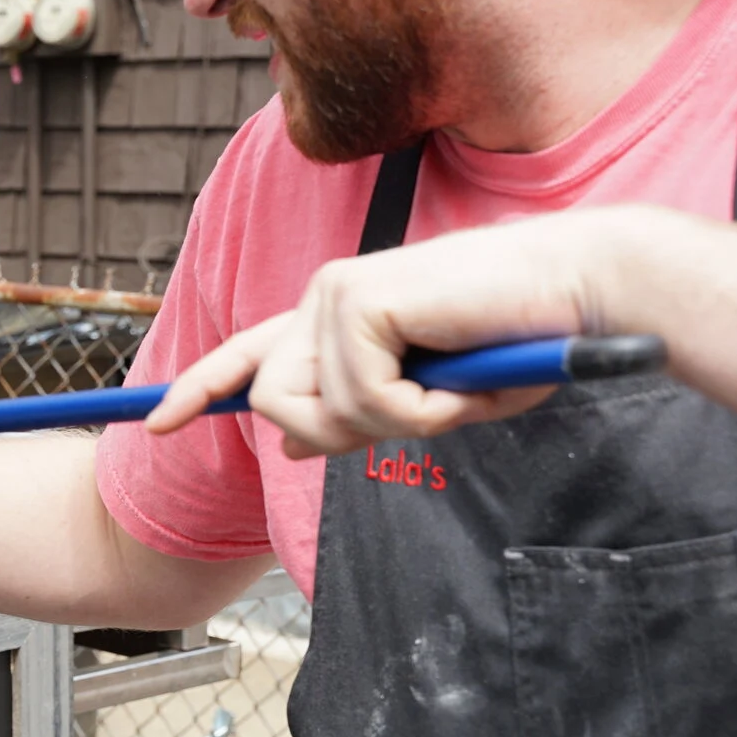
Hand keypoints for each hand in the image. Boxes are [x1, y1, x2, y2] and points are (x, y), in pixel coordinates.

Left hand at [143, 208, 642, 456]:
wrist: (580, 292)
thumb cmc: (519, 339)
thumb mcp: (428, 393)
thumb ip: (358, 411)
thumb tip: (292, 444)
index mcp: (336, 315)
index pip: (249, 354)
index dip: (200, 389)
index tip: (157, 425)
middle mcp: (323, 298)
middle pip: (273, 407)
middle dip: (338, 436)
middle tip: (424, 415)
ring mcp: (334, 296)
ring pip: (313, 414)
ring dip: (393, 425)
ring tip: (452, 389)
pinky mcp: (356, 302)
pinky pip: (361, 404)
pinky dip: (419, 414)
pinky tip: (460, 378)